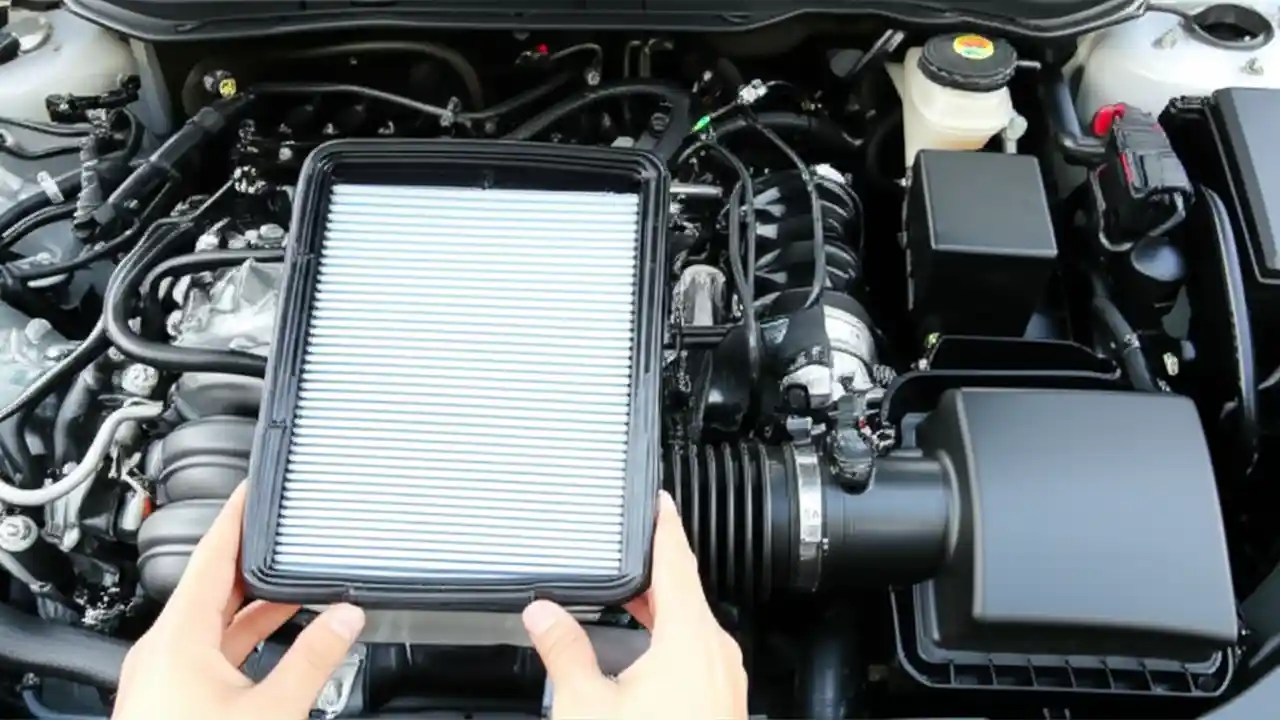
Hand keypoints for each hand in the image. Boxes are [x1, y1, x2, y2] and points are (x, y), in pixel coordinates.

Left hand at [113, 484, 365, 719]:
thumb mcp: (271, 709)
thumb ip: (314, 658)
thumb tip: (346, 616)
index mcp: (176, 638)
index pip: (209, 556)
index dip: (236, 519)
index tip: (254, 490)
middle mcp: (162, 652)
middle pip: (212, 588)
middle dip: (256, 564)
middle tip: (291, 536)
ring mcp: (163, 680)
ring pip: (214, 625)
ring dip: (256, 607)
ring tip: (300, 589)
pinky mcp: (170, 704)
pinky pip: (211, 654)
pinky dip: (246, 641)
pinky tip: (280, 645)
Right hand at [522, 491, 747, 719]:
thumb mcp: (588, 706)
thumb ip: (564, 651)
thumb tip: (542, 614)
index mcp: (690, 639)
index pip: (678, 562)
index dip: (666, 526)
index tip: (660, 500)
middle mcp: (718, 655)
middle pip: (687, 593)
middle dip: (655, 570)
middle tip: (631, 547)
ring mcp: (726, 681)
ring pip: (695, 627)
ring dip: (663, 609)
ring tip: (629, 598)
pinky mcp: (723, 704)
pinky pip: (700, 656)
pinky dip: (674, 641)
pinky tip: (648, 653)